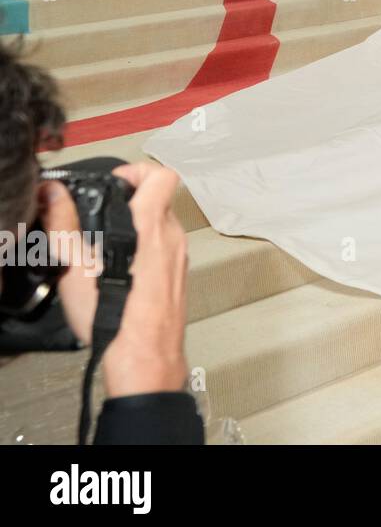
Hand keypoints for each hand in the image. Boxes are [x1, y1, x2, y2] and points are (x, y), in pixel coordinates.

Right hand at [43, 162, 189, 397]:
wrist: (144, 356)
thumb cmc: (115, 317)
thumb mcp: (75, 267)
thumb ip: (64, 225)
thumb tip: (54, 195)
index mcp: (151, 228)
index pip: (162, 175)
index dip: (138, 170)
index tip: (116, 181)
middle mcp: (173, 238)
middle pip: (161, 199)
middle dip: (132, 200)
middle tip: (105, 213)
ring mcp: (180, 257)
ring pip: (164, 224)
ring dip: (139, 225)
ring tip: (109, 243)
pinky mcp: (179, 275)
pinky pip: (166, 247)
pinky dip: (147, 247)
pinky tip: (122, 267)